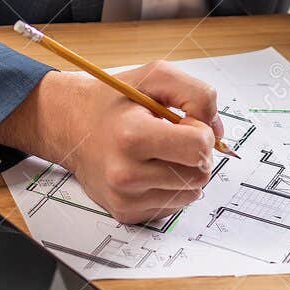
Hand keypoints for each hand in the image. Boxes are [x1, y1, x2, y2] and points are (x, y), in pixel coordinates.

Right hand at [0, 62, 224, 224]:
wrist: (72, 125)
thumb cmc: (116, 101)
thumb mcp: (156, 77)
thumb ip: (197, 95)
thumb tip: (218, 132)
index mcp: (132, 135)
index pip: (198, 147)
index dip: (202, 131)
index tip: (184, 123)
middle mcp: (125, 172)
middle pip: (200, 174)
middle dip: (197, 154)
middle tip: (173, 138)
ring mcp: (125, 197)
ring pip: (191, 193)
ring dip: (185, 171)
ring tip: (160, 153)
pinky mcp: (126, 213)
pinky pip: (173, 206)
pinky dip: (170, 187)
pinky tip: (150, 169)